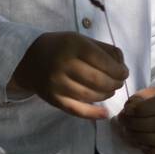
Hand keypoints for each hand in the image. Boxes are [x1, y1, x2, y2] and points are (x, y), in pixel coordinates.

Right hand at [10, 32, 129, 119]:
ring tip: (110, 90)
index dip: (118, 69)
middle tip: (119, 82)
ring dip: (106, 95)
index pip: (102, 61)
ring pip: (90, 95)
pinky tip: (105, 113)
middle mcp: (63, 64)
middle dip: (115, 83)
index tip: (124, 73)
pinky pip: (76, 110)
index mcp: (73, 45)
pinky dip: (93, 113)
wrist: (29, 59)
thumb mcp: (81, 39)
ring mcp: (57, 84)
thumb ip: (103, 49)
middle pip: (97, 80)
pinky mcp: (53, 99)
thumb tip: (122, 65)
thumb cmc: (61, 47)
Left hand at [112, 86, 154, 153]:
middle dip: (137, 124)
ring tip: (128, 132)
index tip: (127, 110)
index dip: (141, 108)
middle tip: (124, 122)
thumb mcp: (148, 94)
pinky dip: (150, 153)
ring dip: (140, 138)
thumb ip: (138, 100)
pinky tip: (140, 144)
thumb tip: (129, 110)